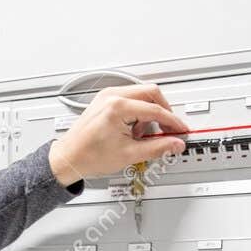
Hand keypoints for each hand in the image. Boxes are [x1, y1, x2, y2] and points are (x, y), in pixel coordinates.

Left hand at [48, 82, 188, 184]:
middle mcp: (112, 95)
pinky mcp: (105, 99)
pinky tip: (133, 129)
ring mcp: (108, 95)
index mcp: (118, 107)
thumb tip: (174, 144)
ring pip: (141, 93)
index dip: (172, 121)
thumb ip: (157, 148)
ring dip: (148, 112)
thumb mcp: (129, 155)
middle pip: (151, 93)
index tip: (180, 130)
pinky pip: (130, 98)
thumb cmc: (90, 156)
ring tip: (142, 134)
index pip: (155, 109)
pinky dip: (137, 111)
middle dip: (162, 112)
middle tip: (167, 129)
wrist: (70, 157)